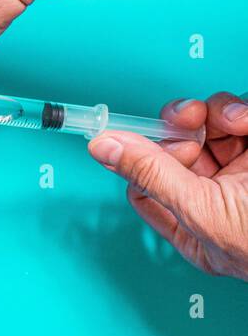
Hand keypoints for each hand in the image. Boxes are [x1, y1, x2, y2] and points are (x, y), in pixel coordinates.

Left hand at [88, 93, 247, 280]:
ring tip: (239, 122)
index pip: (147, 183)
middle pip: (181, 143)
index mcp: (196, 223)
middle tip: (191, 120)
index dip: (141, 157)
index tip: (140, 139)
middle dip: (184, 123)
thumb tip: (101, 147)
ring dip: (222, 112)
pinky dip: (245, 111)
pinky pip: (246, 116)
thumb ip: (152, 175)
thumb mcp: (205, 210)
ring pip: (218, 123)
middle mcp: (222, 195)